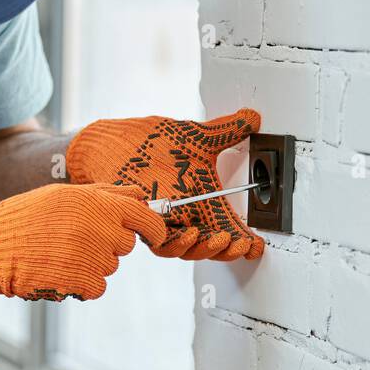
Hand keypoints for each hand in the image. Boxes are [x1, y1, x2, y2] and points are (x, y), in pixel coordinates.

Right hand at [0, 183, 167, 302]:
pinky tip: (59, 273)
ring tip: (59, 255)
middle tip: (76, 241)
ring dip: (91, 265)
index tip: (152, 233)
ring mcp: (94, 256)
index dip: (152, 226)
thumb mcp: (63, 194)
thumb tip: (138, 196)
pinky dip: (82, 285)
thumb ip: (103, 195)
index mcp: (97, 201)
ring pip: (110, 266)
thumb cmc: (24, 218)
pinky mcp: (85, 282)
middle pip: (126, 243)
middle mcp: (101, 227)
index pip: (144, 214)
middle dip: (109, 244)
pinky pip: (97, 287)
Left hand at [66, 108, 264, 261]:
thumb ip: (225, 131)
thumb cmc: (150, 143)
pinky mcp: (142, 220)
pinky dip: (176, 241)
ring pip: (185, 250)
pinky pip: (158, 241)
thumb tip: (252, 119)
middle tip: (239, 243)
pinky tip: (189, 231)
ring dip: (205, 249)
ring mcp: (162, 221)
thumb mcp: (195, 135)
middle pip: (208, 247)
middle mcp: (183, 217)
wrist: (112, 144)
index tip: (257, 245)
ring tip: (219, 238)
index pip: (226, 228)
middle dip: (227, 250)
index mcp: (201, 202)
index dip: (243, 241)